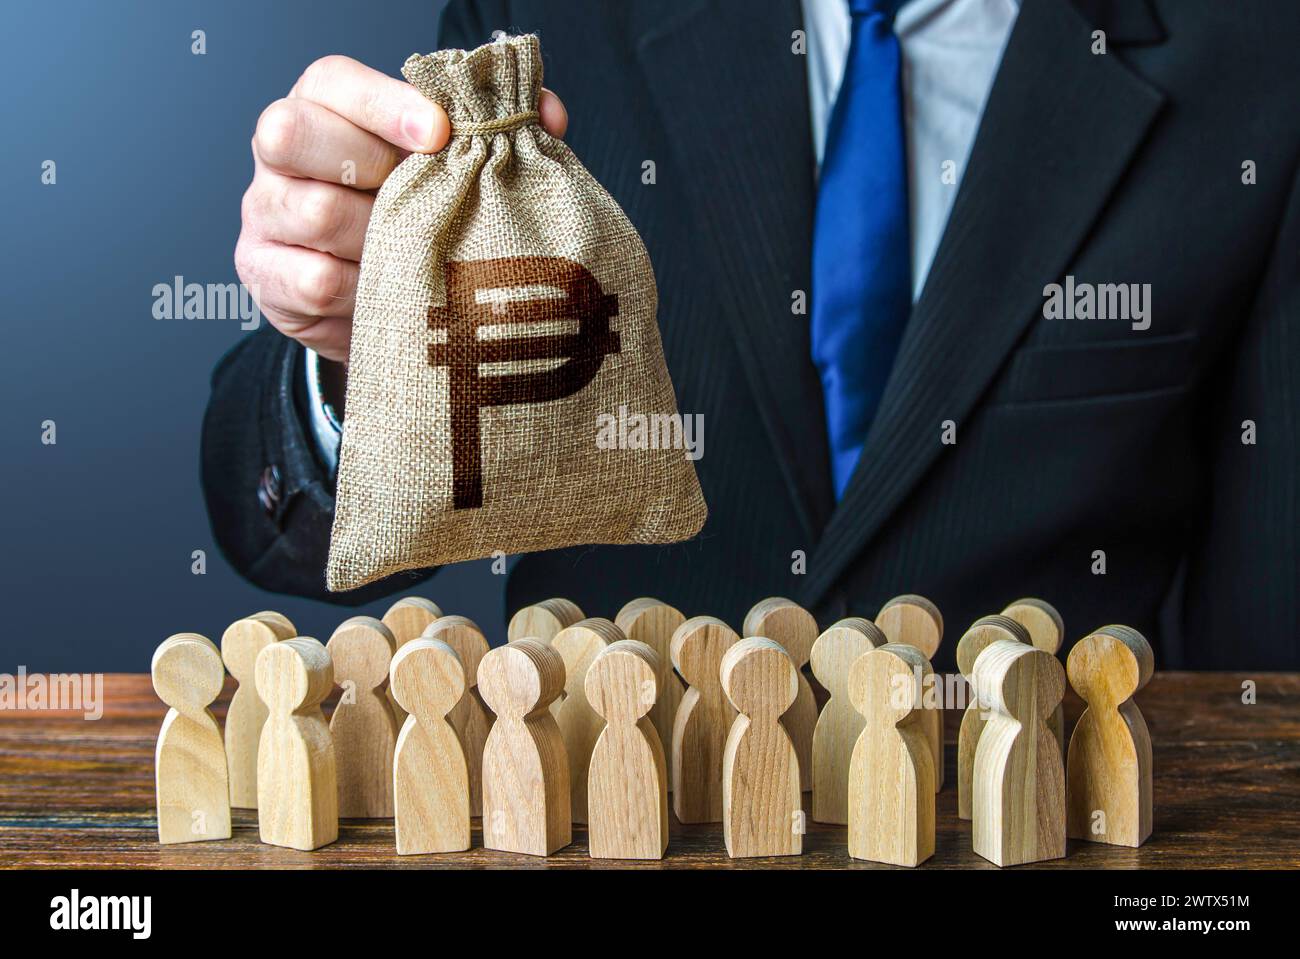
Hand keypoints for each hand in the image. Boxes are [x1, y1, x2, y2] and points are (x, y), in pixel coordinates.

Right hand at [235, 55, 567, 362]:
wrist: (388, 303)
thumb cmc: (421, 217)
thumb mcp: (452, 169)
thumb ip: (495, 132)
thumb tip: (550, 113)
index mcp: (324, 108)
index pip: (332, 83)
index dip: (384, 102)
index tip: (439, 131)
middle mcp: (280, 155)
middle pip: (291, 133)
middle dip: (367, 164)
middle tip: (417, 196)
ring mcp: (264, 215)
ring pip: (314, 212)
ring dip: (379, 239)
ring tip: (416, 254)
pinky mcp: (265, 276)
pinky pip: (313, 282)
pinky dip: (363, 291)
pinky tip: (391, 294)